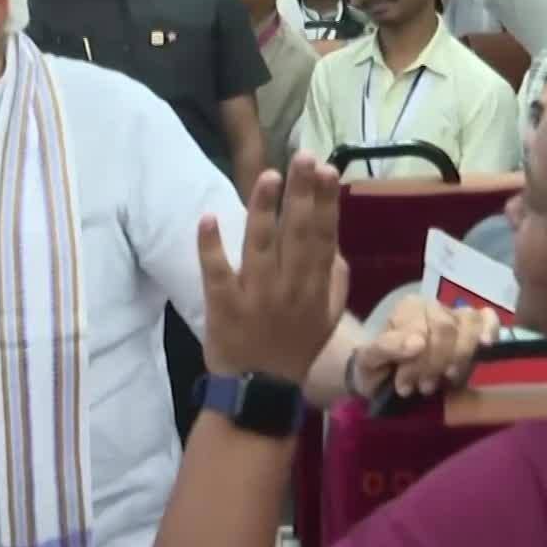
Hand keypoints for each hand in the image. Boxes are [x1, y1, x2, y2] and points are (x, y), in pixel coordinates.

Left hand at [197, 154, 348, 382]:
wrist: (260, 390)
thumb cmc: (294, 348)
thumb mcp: (327, 317)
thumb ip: (335, 280)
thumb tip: (337, 244)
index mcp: (314, 287)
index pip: (323, 237)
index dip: (326, 203)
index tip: (328, 170)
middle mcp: (288, 286)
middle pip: (297, 233)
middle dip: (302, 193)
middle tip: (305, 157)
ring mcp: (255, 294)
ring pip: (260, 245)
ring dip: (263, 209)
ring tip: (268, 176)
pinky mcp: (223, 304)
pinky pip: (216, 272)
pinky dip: (211, 246)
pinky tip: (209, 217)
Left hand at [350, 295, 499, 398]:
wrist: (383, 375)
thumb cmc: (376, 365)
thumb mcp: (368, 359)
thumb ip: (385, 347)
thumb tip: (418, 343)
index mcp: (408, 307)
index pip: (423, 331)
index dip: (417, 363)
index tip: (403, 385)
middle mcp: (433, 306)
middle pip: (446, 330)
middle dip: (434, 364)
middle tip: (421, 387)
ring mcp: (454, 317)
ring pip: (469, 326)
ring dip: (459, 358)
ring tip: (445, 379)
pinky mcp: (471, 331)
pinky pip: (487, 319)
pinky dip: (489, 330)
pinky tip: (486, 346)